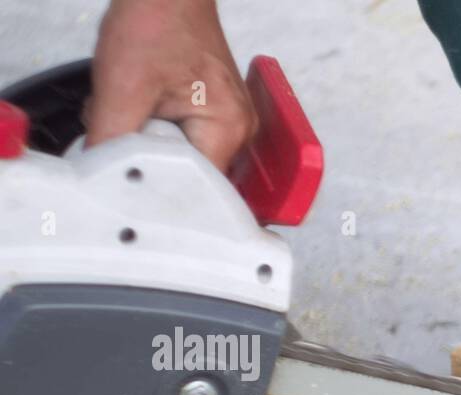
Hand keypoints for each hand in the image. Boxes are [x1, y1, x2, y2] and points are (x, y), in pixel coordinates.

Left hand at [85, 0, 255, 171]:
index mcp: (229, 130)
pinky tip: (143, 104)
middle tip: (128, 124)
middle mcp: (240, 131)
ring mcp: (230, 121)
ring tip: (137, 106)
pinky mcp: (214, 111)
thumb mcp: (122, 85)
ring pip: (182, 158)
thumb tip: (100, 178)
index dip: (158, 187)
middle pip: (190, 176)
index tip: (129, 176)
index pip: (196, 189)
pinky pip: (183, 139)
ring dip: (150, 142)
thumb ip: (111, 141)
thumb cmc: (156, 19)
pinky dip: (155, 129)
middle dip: (150, 159)